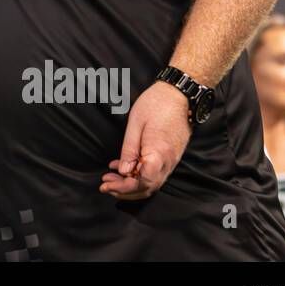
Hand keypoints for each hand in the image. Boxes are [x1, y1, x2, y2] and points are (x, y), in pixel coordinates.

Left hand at [100, 81, 191, 199]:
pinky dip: (139, 176)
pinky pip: (155, 173)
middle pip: (147, 188)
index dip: (124, 188)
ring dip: (131, 185)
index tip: (107, 184)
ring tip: (110, 178)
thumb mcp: (135, 123)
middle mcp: (168, 162)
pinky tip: (124, 168)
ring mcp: (172, 160)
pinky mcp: (171, 156)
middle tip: (104, 185)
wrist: (179, 94)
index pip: (142, 182)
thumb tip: (123, 171)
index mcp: (158, 153)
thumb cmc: (156, 104)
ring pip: (152, 183)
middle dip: (124, 191)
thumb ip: (129, 150)